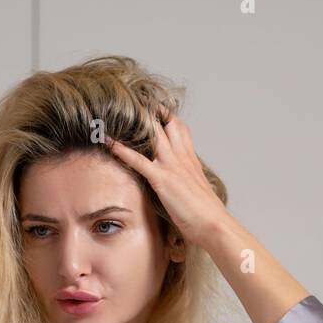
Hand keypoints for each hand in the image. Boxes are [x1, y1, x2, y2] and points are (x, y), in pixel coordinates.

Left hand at [103, 104, 230, 247]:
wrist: (214, 224)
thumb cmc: (206, 213)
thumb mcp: (199, 191)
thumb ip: (189, 182)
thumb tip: (187, 186)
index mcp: (190, 159)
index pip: (178, 127)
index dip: (165, 115)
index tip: (152, 106)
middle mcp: (181, 157)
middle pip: (165, 123)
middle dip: (148, 110)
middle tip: (130, 99)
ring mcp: (172, 166)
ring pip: (152, 134)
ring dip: (133, 123)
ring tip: (114, 112)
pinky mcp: (162, 179)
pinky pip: (138, 160)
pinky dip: (121, 150)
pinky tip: (109, 142)